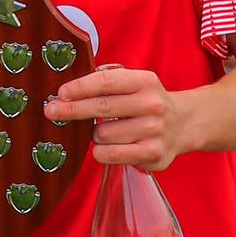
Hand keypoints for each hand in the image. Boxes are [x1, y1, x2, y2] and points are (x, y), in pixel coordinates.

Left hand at [47, 64, 189, 171]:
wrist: (185, 124)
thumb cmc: (147, 102)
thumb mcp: (135, 83)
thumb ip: (107, 84)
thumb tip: (66, 94)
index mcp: (145, 81)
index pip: (107, 82)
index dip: (81, 87)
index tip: (61, 92)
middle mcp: (152, 105)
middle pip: (102, 108)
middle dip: (72, 110)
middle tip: (51, 111)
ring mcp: (155, 131)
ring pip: (103, 135)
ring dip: (94, 134)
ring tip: (105, 131)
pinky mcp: (153, 154)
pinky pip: (111, 154)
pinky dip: (101, 151)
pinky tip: (106, 146)